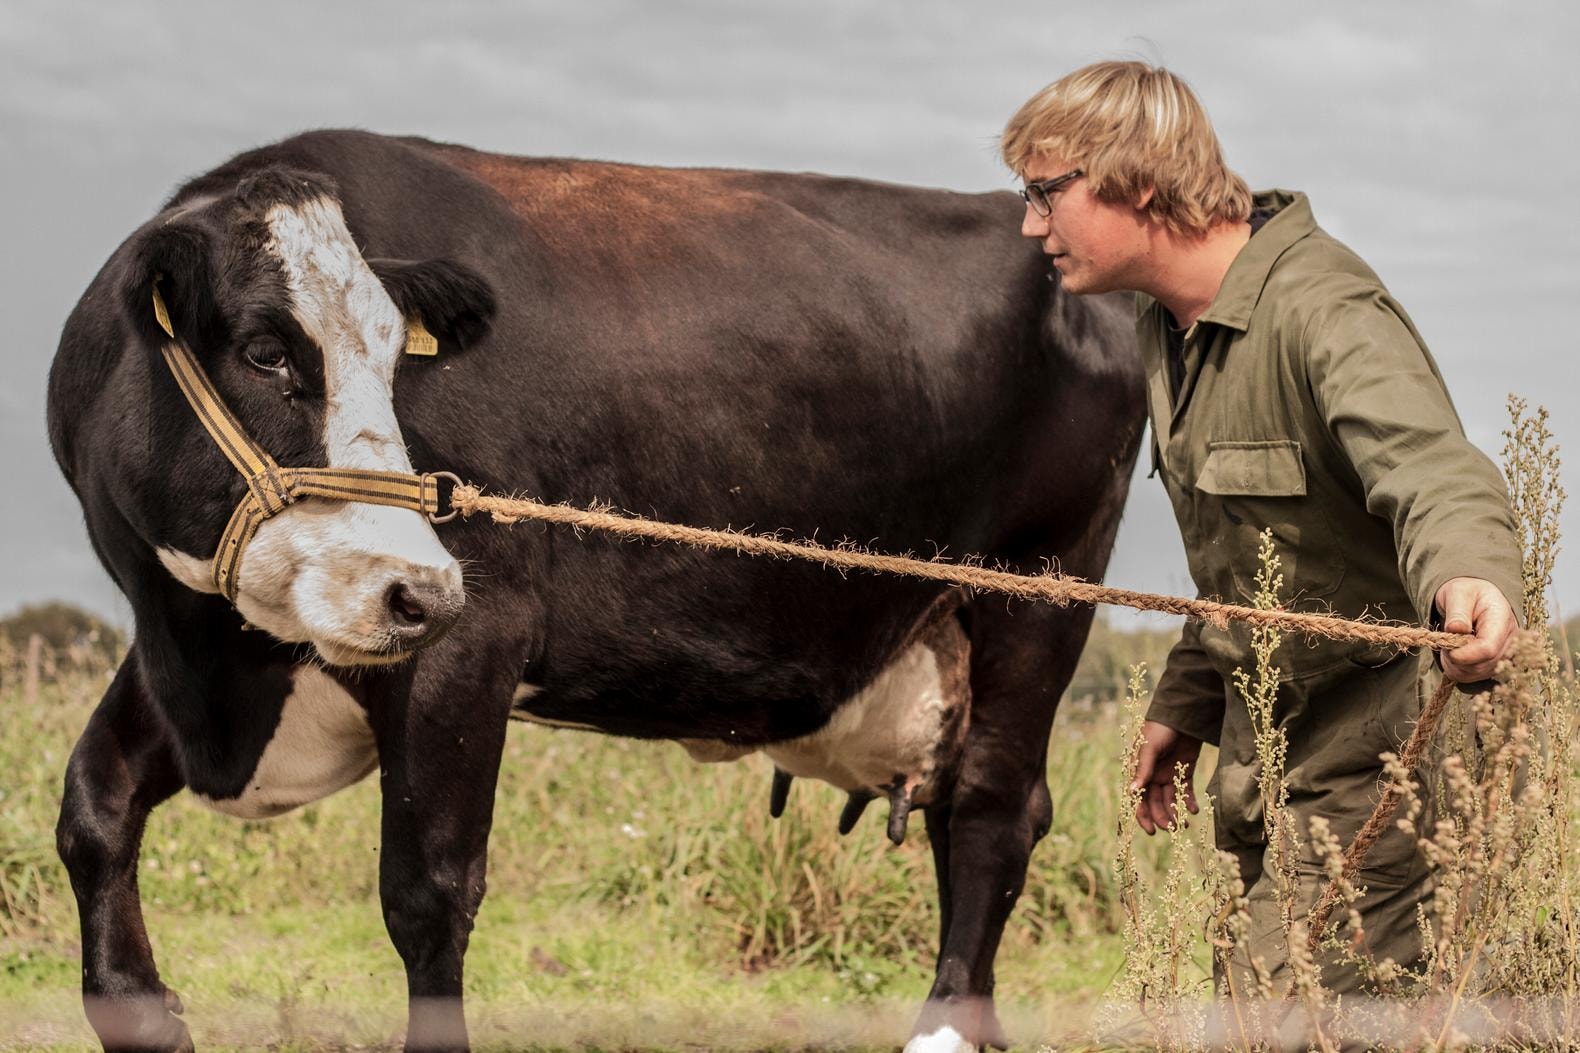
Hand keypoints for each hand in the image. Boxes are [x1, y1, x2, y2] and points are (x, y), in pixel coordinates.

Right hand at [1130, 719, 1201, 835]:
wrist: (1183, 714)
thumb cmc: (1161, 727)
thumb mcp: (1150, 748)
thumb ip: (1143, 769)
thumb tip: (1133, 792)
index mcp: (1139, 770)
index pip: (1138, 798)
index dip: (1142, 815)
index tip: (1151, 831)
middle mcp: (1152, 775)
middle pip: (1155, 803)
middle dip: (1162, 818)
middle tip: (1174, 829)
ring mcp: (1168, 775)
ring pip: (1170, 800)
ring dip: (1176, 813)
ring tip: (1185, 824)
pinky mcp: (1184, 772)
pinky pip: (1185, 792)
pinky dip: (1189, 802)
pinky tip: (1194, 810)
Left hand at [1434, 576, 1517, 682]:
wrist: (1473, 597)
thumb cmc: (1466, 593)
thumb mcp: (1458, 593)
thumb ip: (1457, 610)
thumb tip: (1455, 628)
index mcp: (1502, 619)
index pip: (1488, 648)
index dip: (1465, 655)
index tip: (1446, 649)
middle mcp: (1509, 640)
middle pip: (1482, 665)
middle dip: (1456, 659)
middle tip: (1443, 641)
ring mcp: (1504, 654)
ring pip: (1477, 674)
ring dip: (1455, 665)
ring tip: (1448, 645)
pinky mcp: (1494, 663)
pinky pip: (1473, 677)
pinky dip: (1457, 670)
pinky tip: (1453, 654)